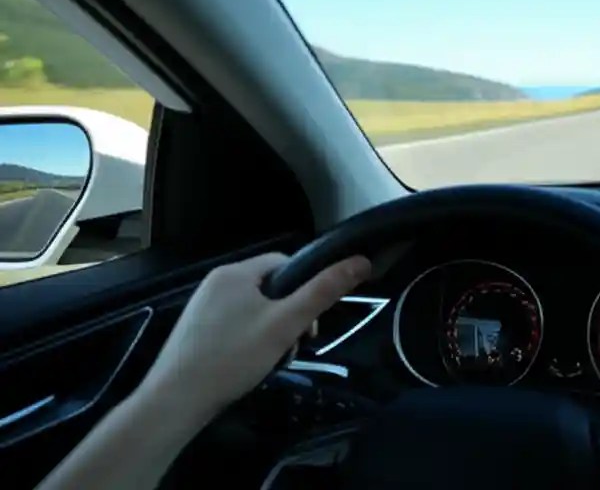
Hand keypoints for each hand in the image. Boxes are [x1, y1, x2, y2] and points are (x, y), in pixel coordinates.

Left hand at [139, 253, 370, 423]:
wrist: (176, 400)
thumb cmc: (233, 357)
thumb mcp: (285, 324)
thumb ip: (323, 292)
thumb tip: (361, 261)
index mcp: (235, 272)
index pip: (285, 263)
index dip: (306, 288)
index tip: (311, 322)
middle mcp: (216, 282)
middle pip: (270, 288)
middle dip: (289, 314)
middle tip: (294, 345)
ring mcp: (202, 307)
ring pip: (254, 309)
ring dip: (272, 330)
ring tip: (272, 358)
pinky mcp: (195, 330)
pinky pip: (235, 324)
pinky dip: (249, 340)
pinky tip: (249, 364)